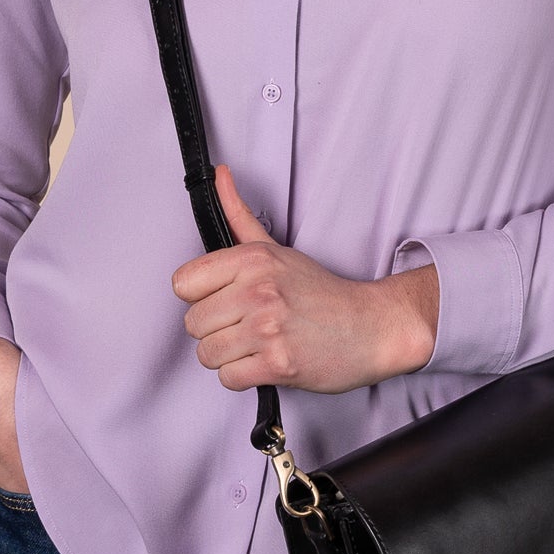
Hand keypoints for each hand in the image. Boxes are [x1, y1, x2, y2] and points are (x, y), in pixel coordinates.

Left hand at [170, 165, 438, 394]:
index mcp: (252, 259)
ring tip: (257, 344)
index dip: (202, 297)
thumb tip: (219, 174)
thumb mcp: (277, 248)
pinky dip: (243, 376)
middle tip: (247, 325)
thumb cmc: (322, 293)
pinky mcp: (278, 364)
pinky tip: (265, 361)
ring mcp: (268, 328)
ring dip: (228, 356)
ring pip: (206, 354)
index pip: (182, 284)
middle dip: (216, 330)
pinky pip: (228, 379)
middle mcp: (258, 290)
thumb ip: (240, 214)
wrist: (370, 327)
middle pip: (192, 323)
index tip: (225, 299)